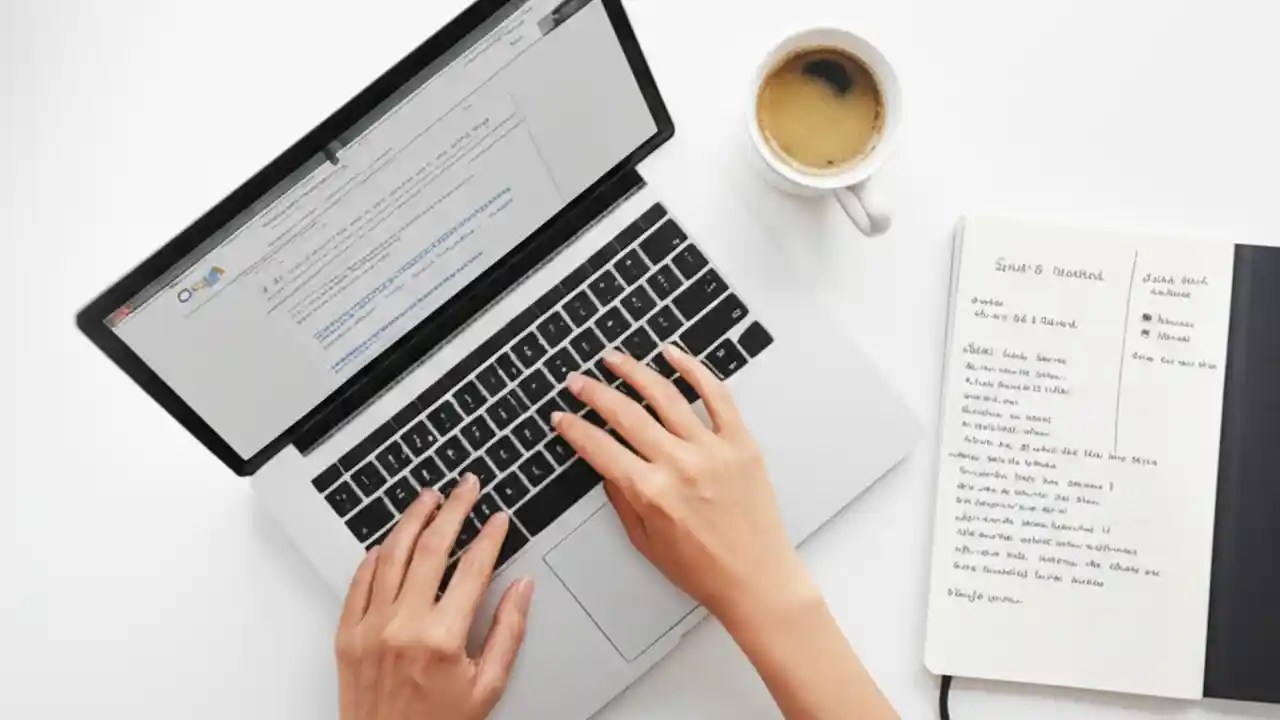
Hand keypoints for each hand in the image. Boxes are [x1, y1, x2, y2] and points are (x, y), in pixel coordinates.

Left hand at [335, 475, 534, 719]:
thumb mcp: (487, 687)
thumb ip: (508, 633)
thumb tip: (521, 588)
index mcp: (443, 639)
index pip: (473, 569)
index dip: (489, 537)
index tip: (498, 519)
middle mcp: (403, 626)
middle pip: (431, 548)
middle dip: (453, 510)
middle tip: (466, 487)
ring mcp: (370, 628)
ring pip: (392, 554)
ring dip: (412, 519)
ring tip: (429, 498)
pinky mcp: (346, 635)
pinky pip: (360, 581)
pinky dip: (375, 555)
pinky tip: (389, 541)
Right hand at [551, 345, 812, 622]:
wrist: (757, 580)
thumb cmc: (704, 569)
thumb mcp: (644, 541)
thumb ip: (620, 497)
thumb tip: (603, 462)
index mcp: (651, 493)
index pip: (599, 447)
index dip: (574, 428)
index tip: (562, 417)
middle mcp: (680, 466)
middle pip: (625, 413)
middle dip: (594, 393)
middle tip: (577, 381)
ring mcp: (712, 450)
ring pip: (665, 395)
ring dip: (634, 371)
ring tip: (614, 359)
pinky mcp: (741, 443)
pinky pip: (717, 395)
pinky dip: (694, 369)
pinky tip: (674, 354)